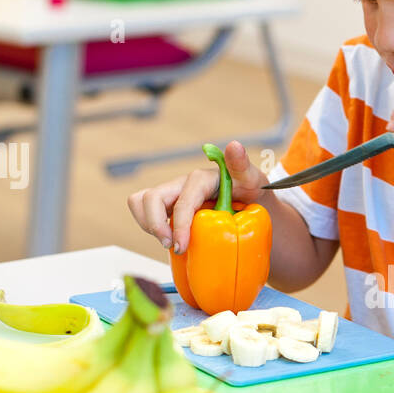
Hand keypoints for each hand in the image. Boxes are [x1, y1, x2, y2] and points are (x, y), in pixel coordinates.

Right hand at [127, 141, 269, 254]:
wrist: (249, 200)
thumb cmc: (249, 190)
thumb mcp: (252, 178)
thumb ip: (242, 164)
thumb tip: (234, 146)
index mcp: (199, 180)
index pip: (182, 201)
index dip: (178, 225)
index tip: (181, 246)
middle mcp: (181, 185)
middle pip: (151, 199)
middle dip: (155, 225)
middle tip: (172, 246)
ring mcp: (172, 195)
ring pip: (140, 203)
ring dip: (148, 225)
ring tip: (168, 242)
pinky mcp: (167, 206)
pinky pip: (145, 212)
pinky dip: (149, 226)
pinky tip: (169, 238)